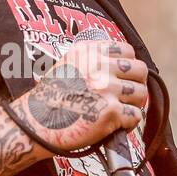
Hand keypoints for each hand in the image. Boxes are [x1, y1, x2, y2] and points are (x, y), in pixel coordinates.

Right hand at [9, 39, 147, 154]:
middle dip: (137, 84)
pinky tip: (116, 125)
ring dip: (133, 105)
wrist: (35, 123)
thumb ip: (93, 59)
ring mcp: (106, 89)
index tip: (124, 76)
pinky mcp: (110, 112)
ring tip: (120, 111)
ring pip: (141, 94)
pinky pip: (135, 116)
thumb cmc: (50, 98)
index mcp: (88, 52)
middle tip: (127, 96)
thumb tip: (123, 63)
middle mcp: (98, 67)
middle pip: (140, 70)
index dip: (129, 65)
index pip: (127, 50)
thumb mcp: (67, 64)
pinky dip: (128, 123)